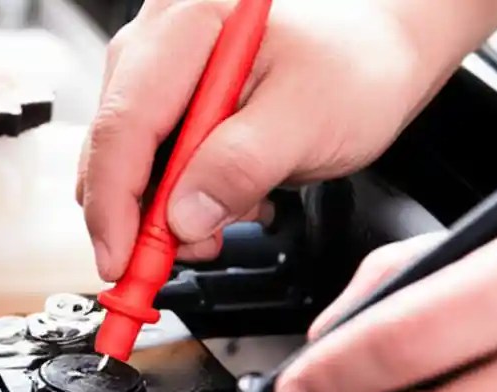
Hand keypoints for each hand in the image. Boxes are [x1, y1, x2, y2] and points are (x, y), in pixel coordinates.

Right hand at [76, 0, 496, 280]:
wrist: (384, 41)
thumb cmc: (358, 59)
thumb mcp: (310, 117)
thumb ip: (240, 166)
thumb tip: (182, 218)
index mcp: (189, 23)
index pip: (123, 125)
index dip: (113, 204)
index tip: (121, 262)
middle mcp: (160, 37)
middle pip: (114, 144)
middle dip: (138, 215)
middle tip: (171, 261)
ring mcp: (159, 64)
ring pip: (127, 157)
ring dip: (163, 208)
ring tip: (222, 217)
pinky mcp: (168, 91)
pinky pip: (150, 154)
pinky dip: (177, 192)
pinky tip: (219, 195)